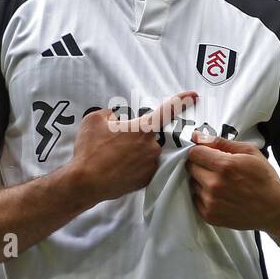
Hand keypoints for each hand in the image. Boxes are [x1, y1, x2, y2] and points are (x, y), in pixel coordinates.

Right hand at [69, 91, 197, 204]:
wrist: (85, 182)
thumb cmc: (89, 150)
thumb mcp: (94, 120)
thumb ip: (110, 114)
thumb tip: (116, 119)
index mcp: (142, 129)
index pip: (167, 111)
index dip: (181, 101)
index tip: (194, 96)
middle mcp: (151, 147)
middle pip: (149, 136)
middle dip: (134, 137)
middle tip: (114, 146)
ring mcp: (150, 165)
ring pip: (146, 152)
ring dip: (133, 152)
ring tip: (113, 159)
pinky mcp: (146, 180)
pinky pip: (143, 167)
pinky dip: (132, 166)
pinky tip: (117, 169)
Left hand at [185, 130, 279, 228]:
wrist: (274, 208)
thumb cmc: (264, 179)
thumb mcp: (249, 152)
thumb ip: (221, 142)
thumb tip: (199, 136)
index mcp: (225, 166)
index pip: (194, 153)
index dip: (201, 151)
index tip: (207, 154)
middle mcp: (215, 185)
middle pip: (191, 168)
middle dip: (202, 165)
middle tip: (217, 169)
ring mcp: (211, 202)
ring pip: (193, 184)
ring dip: (202, 181)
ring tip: (221, 183)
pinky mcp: (209, 216)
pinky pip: (195, 199)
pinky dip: (204, 196)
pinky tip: (220, 195)